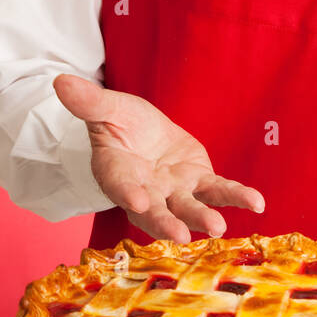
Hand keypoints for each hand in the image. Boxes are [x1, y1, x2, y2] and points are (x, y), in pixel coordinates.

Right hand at [53, 74, 264, 242]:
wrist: (145, 133)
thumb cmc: (120, 123)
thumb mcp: (106, 107)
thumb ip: (89, 101)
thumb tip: (59, 80)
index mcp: (117, 173)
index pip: (119, 185)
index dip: (127, 193)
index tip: (135, 201)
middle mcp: (146, 191)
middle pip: (155, 211)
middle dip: (166, 223)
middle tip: (181, 235)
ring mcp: (175, 192)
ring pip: (189, 207)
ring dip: (202, 217)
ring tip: (217, 227)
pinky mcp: (200, 183)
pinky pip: (220, 191)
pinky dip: (237, 197)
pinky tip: (257, 203)